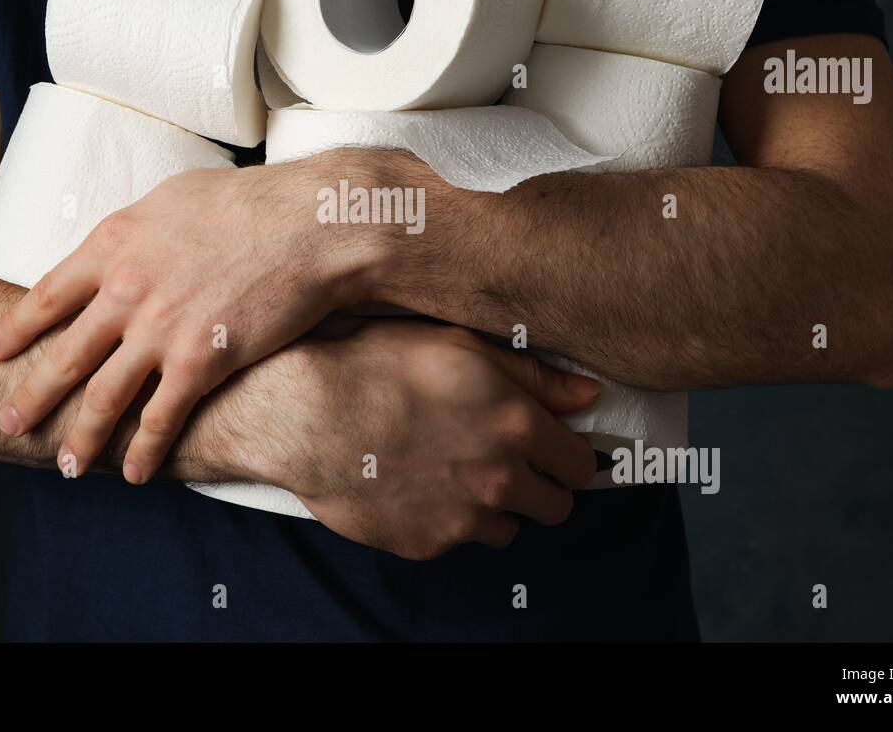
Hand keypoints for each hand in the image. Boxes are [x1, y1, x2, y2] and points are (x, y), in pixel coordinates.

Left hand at [0, 158, 378, 482]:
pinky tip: (134, 473)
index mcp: (113, 243)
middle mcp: (125, 289)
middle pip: (65, 354)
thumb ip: (136, 228)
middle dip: (32, 395)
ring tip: (67, 466)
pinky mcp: (201, 361)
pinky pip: (161, 417)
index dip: (16, 329)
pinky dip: (144, 450)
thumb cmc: (249, 202)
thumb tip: (122, 241)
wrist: (306, 224)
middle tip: (8, 423)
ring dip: (81, 438)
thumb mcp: (172, 197)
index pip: (47, 295)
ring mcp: (160, 329)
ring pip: (104, 396)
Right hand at [279, 319, 598, 559]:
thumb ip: (535, 377)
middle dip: (538, 485)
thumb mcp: (460, 347)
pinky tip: (414, 483)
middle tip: (504, 460)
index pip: (581, 465)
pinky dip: (444, 518)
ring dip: (492, 506)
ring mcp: (462, 519)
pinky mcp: (425, 544)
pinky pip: (454, 539)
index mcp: (518, 426)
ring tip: (452, 470)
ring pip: (508, 528)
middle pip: (556, 507)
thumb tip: (589, 394)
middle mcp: (500, 480)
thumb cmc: (378, 365)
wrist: (303, 413)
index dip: (567, 454)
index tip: (549, 446)